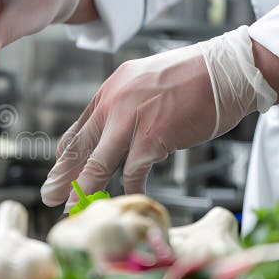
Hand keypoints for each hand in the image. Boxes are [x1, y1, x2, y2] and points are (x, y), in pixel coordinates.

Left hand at [41, 26, 277, 208]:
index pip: (80, 128)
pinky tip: (127, 199)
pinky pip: (133, 170)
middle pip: (80, 147)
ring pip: (98, 162)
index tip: (59, 172)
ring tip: (72, 208)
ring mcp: (131, 119)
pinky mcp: (153, 135)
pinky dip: (130, 188)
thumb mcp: (146, 84)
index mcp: (110, 91)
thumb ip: (127, 106)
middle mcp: (114, 103)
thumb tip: (116, 133)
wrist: (229, 69)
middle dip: (63, 175)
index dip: (67, 154)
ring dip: (84, 189)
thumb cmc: (195, 79)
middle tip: (49, 195)